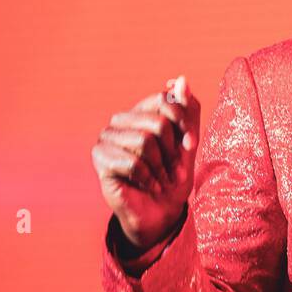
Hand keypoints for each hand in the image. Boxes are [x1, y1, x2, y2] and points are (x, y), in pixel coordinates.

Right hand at [91, 76, 201, 250]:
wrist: (161, 212)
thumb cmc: (173, 177)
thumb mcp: (188, 144)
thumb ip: (187, 111)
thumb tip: (179, 79)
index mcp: (141, 111)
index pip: (164, 100)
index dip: (183, 123)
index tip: (191, 146)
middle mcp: (120, 120)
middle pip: (157, 122)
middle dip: (173, 151)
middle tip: (174, 171)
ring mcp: (107, 139)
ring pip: (144, 141)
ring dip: (161, 167)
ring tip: (162, 180)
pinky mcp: (100, 159)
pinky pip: (131, 161)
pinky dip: (147, 177)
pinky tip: (149, 186)